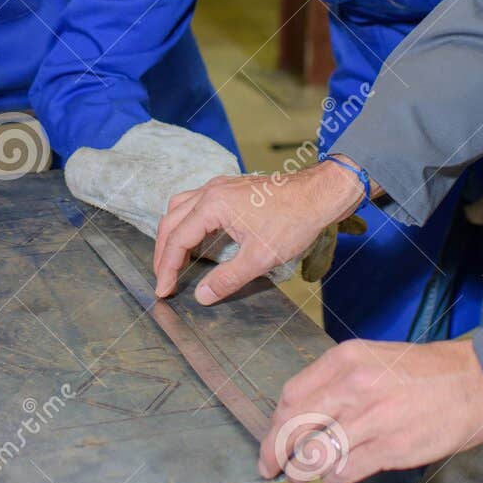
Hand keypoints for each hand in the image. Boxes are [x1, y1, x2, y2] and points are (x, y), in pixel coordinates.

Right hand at [152, 158, 364, 303]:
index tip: (163, 290)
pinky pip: (195, 203)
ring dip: (172, 234)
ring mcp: (220, 187)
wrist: (319, 195)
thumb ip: (227, 278)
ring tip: (172, 259)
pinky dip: (187, 223)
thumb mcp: (260, 258)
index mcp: (212, 205)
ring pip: (180, 208)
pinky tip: (195, 238)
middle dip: (163, 252)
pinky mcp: (230, 188)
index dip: (167, 268)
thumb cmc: (293, 221)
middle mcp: (210, 191)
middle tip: (163, 279)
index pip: (177, 239)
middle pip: (171, 221)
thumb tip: (202, 295)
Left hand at [257, 337, 482, 482]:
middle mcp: (353, 386)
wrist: (477, 381)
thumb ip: (336, 382)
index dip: (274, 426)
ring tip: (308, 473)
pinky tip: (343, 471)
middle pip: (292, 427)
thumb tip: (302, 415)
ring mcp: (371, 418)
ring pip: (313, 456)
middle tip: (272, 468)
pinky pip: (344, 472)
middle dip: (275, 453)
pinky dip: (336, 477)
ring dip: (305, 471)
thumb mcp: (372, 359)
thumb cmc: (425, 373)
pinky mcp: (390, 448)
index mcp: (345, 359)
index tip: (271, 441)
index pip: (291, 397)